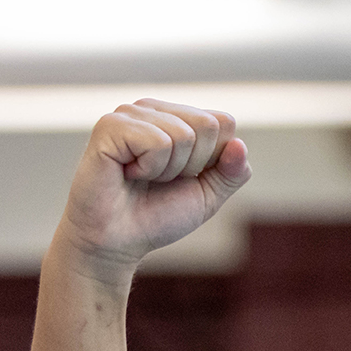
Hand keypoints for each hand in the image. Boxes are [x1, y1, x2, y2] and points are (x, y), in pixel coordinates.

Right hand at [56, 99, 250, 281]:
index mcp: (178, 118)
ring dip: (169, 170)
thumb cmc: (157, 216)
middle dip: (193, 165)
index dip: (214, 160)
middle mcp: (154, 109)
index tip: (185, 177)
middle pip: (208, 125)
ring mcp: (130, 113)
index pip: (224, 122)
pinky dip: (150, 168)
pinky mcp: (110, 125)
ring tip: (142, 177)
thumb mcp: (208, 195)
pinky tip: (128, 173)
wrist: (118, 241)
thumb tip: (240, 144)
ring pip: (184, 135)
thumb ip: (233, 171)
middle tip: (161, 179)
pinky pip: (158, 142)